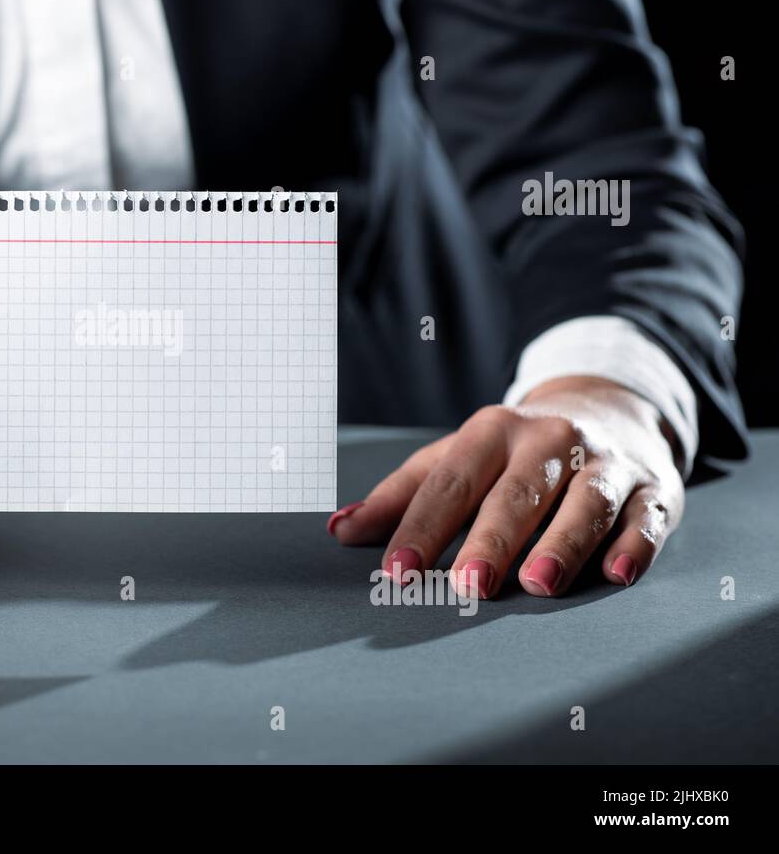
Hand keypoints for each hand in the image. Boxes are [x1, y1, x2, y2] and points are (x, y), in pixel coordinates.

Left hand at [327, 376, 684, 597]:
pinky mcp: (653, 489)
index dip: (422, 526)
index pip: (451, 483)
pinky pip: (645, 517)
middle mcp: (550, 441)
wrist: (611, 408)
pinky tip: (617, 575)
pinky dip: (634, 544)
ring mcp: (606, 463)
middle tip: (469, 585)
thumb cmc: (515, 451)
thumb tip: (339, 530)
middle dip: (492, 539)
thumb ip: (402, 495)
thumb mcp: (457, 458)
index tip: (397, 569)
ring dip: (563, 544)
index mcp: (492, 432)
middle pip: (517, 493)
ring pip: (584, 503)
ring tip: (538, 584)